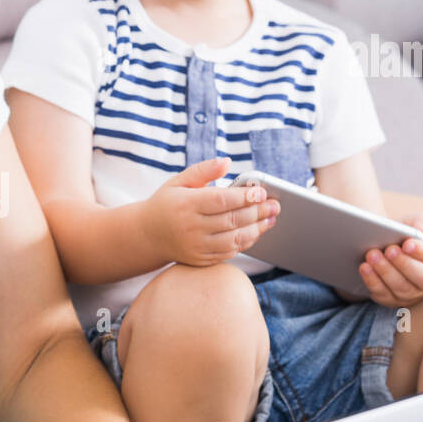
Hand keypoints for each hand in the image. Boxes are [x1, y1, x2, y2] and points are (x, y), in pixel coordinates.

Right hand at [141, 157, 279, 265]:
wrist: (147, 235)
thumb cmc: (166, 203)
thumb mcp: (178, 181)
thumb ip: (203, 170)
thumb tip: (227, 162)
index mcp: (185, 205)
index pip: (221, 200)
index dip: (244, 196)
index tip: (262, 191)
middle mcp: (190, 227)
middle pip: (232, 220)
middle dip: (257, 212)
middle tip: (274, 205)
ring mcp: (195, 246)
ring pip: (234, 239)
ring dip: (256, 229)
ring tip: (270, 218)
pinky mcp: (200, 259)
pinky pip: (229, 252)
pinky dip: (245, 242)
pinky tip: (255, 231)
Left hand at [358, 211, 422, 307]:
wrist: (381, 244)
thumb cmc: (402, 233)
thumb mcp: (414, 222)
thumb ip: (422, 222)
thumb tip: (421, 230)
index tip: (407, 244)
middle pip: (422, 277)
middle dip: (404, 263)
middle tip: (389, 250)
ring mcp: (411, 293)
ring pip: (401, 287)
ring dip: (385, 271)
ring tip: (372, 255)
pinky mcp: (391, 300)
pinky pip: (383, 294)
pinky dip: (372, 281)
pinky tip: (364, 267)